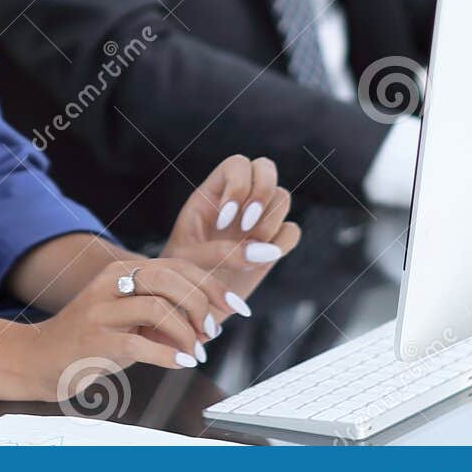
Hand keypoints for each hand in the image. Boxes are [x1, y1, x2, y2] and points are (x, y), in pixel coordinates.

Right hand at [7, 257, 226, 401]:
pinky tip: (182, 364)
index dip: (213, 284)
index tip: (237, 307)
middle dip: (202, 306)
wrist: (40, 357)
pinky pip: (140, 345)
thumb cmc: (93, 338)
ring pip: (157, 309)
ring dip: (187, 334)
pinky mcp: (95, 342)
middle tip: (213, 332)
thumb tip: (214, 318)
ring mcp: (100, 311)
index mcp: (122, 271)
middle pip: (170, 279)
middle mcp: (110, 283)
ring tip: (196, 352)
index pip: (178, 264)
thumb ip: (164, 309)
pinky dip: (169, 356)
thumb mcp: (128, 315)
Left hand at [161, 154, 300, 327]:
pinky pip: (292, 230)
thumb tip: (261, 249)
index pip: (236, 165)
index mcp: (211, 194)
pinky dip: (283, 243)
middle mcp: (237, 202)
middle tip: (247, 226)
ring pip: (282, 198)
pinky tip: (261, 261)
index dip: (238, 187)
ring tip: (250, 251)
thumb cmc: (179, 278)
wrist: (190, 306)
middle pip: (265, 168)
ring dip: (271, 223)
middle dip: (262, 193)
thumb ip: (220, 252)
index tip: (224, 222)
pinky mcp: (271, 245)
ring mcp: (256, 221)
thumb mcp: (189, 261)